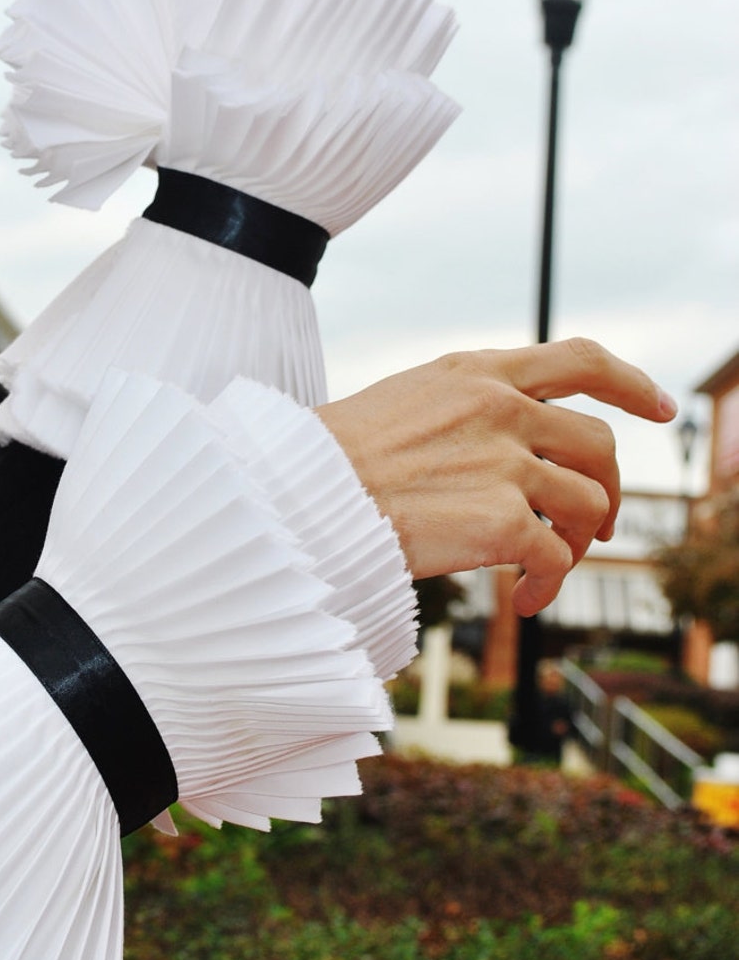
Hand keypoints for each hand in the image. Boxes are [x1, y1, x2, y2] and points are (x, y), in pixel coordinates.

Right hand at [316, 339, 677, 617]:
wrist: (299, 497)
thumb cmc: (331, 461)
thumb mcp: (405, 401)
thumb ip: (464, 409)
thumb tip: (508, 442)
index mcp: (475, 372)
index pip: (580, 359)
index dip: (631, 382)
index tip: (659, 405)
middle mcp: (501, 408)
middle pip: (599, 443)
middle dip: (608, 488)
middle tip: (593, 524)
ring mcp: (505, 463)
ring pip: (590, 503)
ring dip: (581, 542)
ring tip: (546, 567)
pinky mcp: (502, 521)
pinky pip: (556, 557)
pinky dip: (549, 584)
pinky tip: (523, 600)